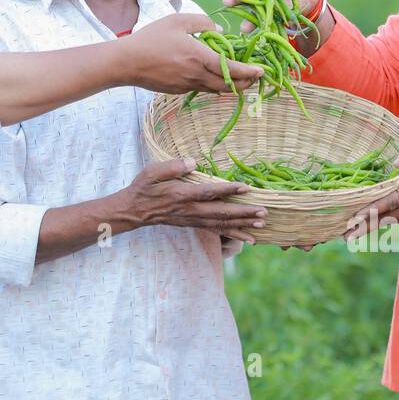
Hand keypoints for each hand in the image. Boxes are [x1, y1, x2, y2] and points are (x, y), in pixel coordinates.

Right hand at [117, 157, 267, 242]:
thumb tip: (193, 161)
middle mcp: (190, 210)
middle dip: (243, 213)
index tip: (246, 188)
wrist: (135, 211)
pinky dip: (234, 235)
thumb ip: (171, 166)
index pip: (208, 193)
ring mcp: (193, 219)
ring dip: (242, 225)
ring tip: (261, 224)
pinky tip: (248, 238)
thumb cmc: (143, 187)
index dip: (227, 190)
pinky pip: (216, 231)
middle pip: (221, 212)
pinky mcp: (194, 224)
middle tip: (263, 211)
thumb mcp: (151, 172)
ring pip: (221, 224)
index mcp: (181, 195)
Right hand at [121, 13, 262, 92]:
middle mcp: (196, 75)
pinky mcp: (178, 90)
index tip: (261, 71)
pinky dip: (213, 85)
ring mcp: (187, 85)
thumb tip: (218, 31)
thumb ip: (202, 22)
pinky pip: (202, 89)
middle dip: (245, 83)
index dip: (250, 72)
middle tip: (255, 77)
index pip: (232, 69)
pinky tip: (213, 77)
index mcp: (199, 57)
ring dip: (230, 86)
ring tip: (238, 78)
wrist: (126, 63)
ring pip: (216, 90)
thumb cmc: (151, 38)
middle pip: (229, 86)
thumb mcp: (177, 21)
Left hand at [342, 147, 398, 239]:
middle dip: (365, 227)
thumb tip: (392, 163)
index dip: (369, 210)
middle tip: (345, 235)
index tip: (353, 218)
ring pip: (393, 221)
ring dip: (374, 226)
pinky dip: (391, 221)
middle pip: (385, 218)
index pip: (388, 200)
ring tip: (355, 232)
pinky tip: (380, 221)